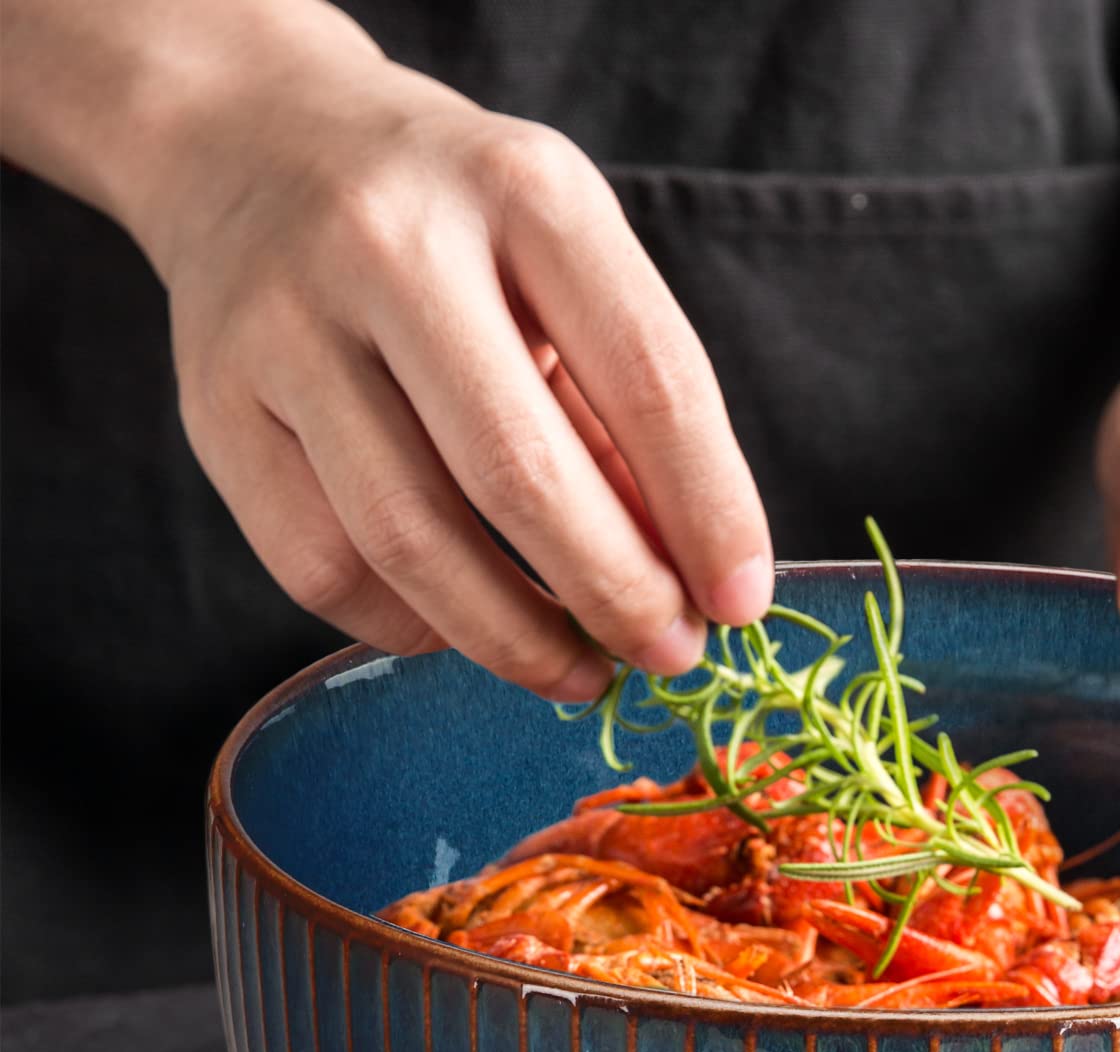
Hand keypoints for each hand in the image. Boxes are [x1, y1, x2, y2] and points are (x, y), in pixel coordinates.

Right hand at [129, 16, 770, 697]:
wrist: (255, 146)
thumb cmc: (457, 231)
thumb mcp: (567, 268)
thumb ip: (628, 413)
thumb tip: (694, 581)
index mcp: (523, 192)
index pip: (649, 379)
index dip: (709, 513)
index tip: (741, 603)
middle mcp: (391, 245)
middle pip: (520, 473)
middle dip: (616, 593)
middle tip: (669, 655)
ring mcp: (285, 326)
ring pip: (409, 538)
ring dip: (516, 638)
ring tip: (582, 671)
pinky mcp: (213, 408)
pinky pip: (325, 568)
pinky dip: (414, 625)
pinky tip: (464, 625)